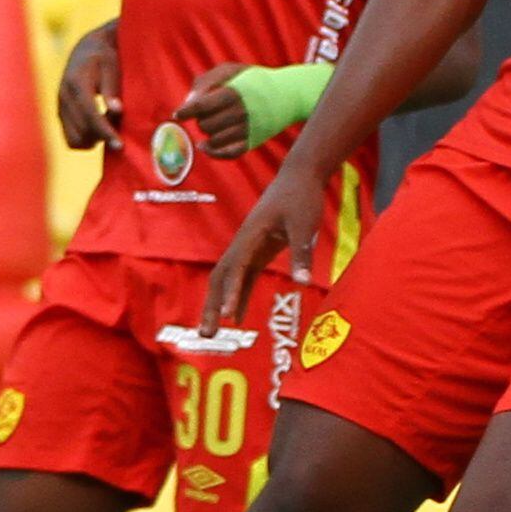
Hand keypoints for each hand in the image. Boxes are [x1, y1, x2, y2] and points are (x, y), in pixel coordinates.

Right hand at [55, 21, 121, 149]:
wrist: (86, 49)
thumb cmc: (105, 57)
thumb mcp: (111, 67)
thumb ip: (111, 89)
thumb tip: (116, 110)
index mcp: (77, 83)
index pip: (90, 114)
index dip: (105, 131)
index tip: (120, 145)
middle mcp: (64, 96)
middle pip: (82, 130)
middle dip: (102, 137)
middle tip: (120, 134)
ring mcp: (60, 106)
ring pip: (73, 139)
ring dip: (92, 140)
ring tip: (108, 131)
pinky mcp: (60, 114)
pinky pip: (70, 137)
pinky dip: (85, 139)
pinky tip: (99, 129)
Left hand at [177, 62, 255, 156]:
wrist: (287, 93)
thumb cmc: (251, 80)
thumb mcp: (228, 70)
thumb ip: (205, 82)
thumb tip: (187, 103)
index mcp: (233, 93)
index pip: (202, 106)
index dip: (186, 112)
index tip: (178, 114)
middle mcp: (241, 113)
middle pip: (205, 125)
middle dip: (201, 119)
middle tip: (209, 112)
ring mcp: (248, 129)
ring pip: (214, 140)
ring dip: (208, 133)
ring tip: (213, 123)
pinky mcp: (252, 142)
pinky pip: (228, 154)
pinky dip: (214, 152)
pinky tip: (204, 146)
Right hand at [206, 170, 320, 327]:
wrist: (299, 175)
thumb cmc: (302, 197)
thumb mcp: (305, 225)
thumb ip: (302, 254)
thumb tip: (304, 283)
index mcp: (250, 236)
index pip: (235, 269)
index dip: (231, 294)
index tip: (229, 318)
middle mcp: (242, 244)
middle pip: (218, 279)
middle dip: (211, 306)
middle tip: (206, 336)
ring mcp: (248, 248)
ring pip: (225, 280)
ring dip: (218, 305)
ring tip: (213, 333)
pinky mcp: (257, 251)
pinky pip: (242, 278)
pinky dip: (237, 297)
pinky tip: (237, 318)